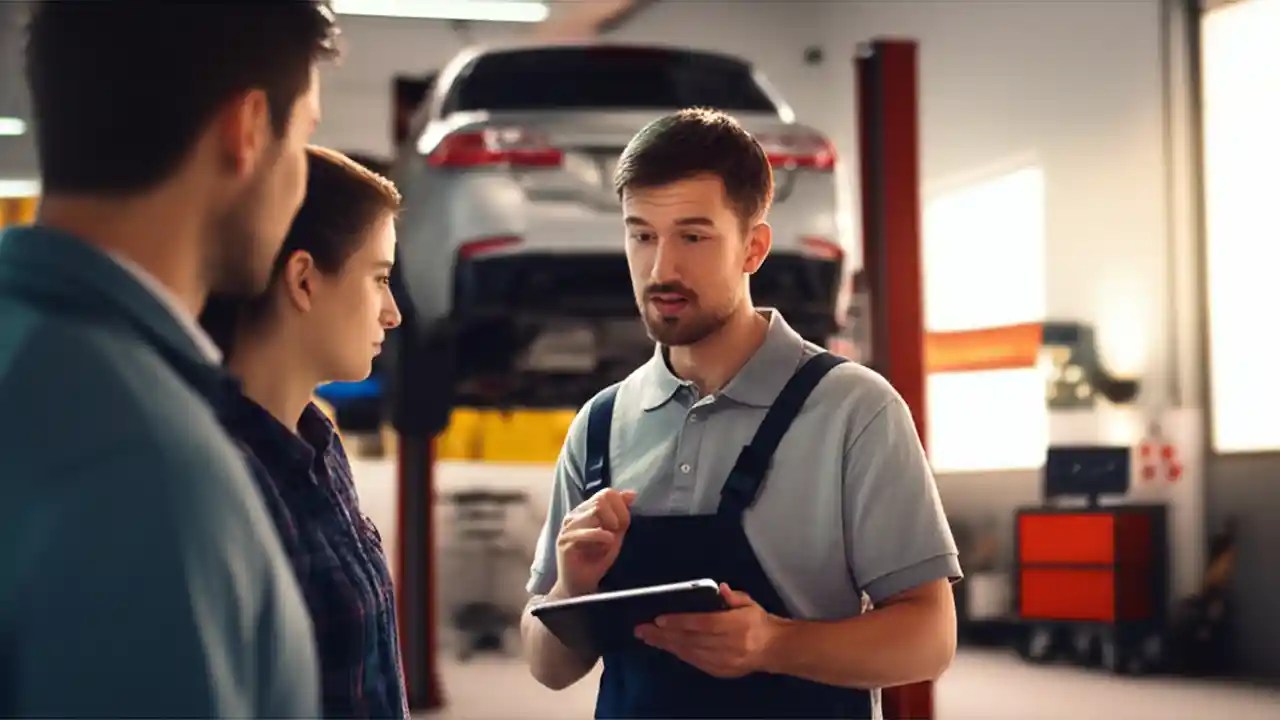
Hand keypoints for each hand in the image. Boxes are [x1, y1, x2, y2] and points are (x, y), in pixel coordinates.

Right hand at [552, 488, 637, 597]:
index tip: (622, 525)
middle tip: (616, 534)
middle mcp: (574, 515)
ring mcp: (567, 527)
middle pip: (602, 499)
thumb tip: (631, 493)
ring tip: (608, 543)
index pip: (606, 493)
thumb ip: (622, 514)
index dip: (621, 507)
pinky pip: (588, 531)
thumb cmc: (597, 560)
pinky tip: (605, 547)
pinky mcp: (564, 540)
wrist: (581, 585)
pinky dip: (602, 538)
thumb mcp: (615, 534)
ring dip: (609, 529)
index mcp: (585, 511)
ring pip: (596, 511)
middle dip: (617, 516)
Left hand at [635, 583, 780, 678]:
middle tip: (642, 629)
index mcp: (735, 626)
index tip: (659, 618)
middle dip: (663, 635)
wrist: (773, 649)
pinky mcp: (720, 671)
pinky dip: (679, 653)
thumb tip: (721, 588)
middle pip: (690, 640)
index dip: (679, 622)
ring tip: (648, 638)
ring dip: (667, 645)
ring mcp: (723, 661)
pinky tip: (667, 646)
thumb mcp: (749, 603)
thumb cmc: (758, 622)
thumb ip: (734, 596)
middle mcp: (727, 645)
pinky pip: (694, 662)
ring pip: (689, 653)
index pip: (702, 623)